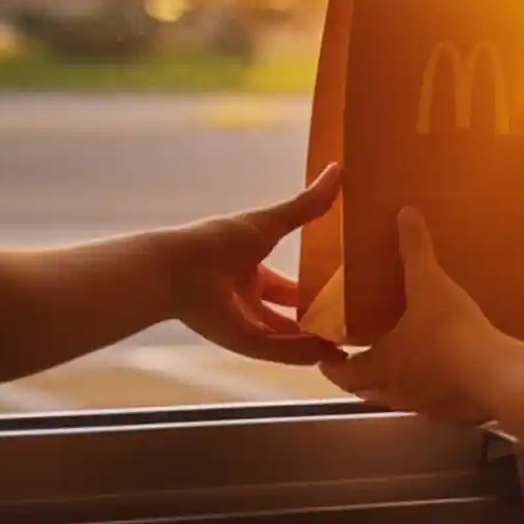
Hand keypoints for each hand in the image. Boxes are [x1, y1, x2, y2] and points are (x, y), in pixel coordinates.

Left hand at [170, 164, 344, 364]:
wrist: (177, 269)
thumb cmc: (219, 240)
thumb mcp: (271, 222)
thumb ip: (307, 206)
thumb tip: (339, 169)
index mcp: (249, 270)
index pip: (285, 287)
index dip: (310, 291)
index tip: (338, 295)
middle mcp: (245, 298)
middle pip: (286, 316)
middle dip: (314, 322)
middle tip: (347, 326)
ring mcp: (243, 322)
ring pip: (285, 337)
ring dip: (314, 342)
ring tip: (346, 346)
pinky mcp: (241, 342)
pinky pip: (278, 351)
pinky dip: (303, 353)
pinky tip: (330, 354)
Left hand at [320, 207, 523, 422]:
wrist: (500, 378)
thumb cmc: (451, 333)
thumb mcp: (429, 284)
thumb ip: (416, 250)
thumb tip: (404, 213)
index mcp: (381, 366)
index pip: (343, 375)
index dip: (331, 366)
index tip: (327, 358)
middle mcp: (398, 392)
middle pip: (368, 392)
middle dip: (360, 376)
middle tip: (359, 356)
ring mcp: (428, 406)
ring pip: (400, 399)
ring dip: (395, 383)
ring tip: (402, 360)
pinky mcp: (457, 411)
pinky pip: (434, 401)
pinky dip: (430, 388)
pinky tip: (445, 371)